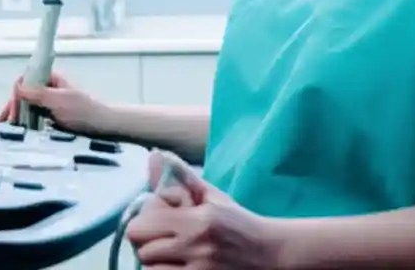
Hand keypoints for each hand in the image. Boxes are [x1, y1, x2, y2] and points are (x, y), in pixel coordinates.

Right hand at [0, 70, 109, 134]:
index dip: (17, 95)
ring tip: (9, 132)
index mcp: (51, 80)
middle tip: (6, 125)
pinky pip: (35, 120)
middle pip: (24, 97)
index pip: (26, 82)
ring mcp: (50, 105)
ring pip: (28, 109)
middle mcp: (49, 90)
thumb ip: (38, 93)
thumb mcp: (59, 100)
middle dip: (14, 109)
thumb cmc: (84, 111)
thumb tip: (17, 87)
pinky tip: (20, 135)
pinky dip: (27, 126)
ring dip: (18, 119)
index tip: (14, 112)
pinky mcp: (53, 119)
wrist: (105, 127)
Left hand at [127, 152, 282, 269]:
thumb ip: (180, 178)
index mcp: (197, 220)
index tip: (155, 226)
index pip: (140, 228)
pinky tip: (182, 267)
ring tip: (173, 258)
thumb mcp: (212, 197)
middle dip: (149, 247)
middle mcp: (198, 247)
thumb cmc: (239, 224)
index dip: (143, 226)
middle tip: (164, 244)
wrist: (274, 255)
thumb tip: (154, 156)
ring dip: (158, 265)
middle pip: (143, 252)